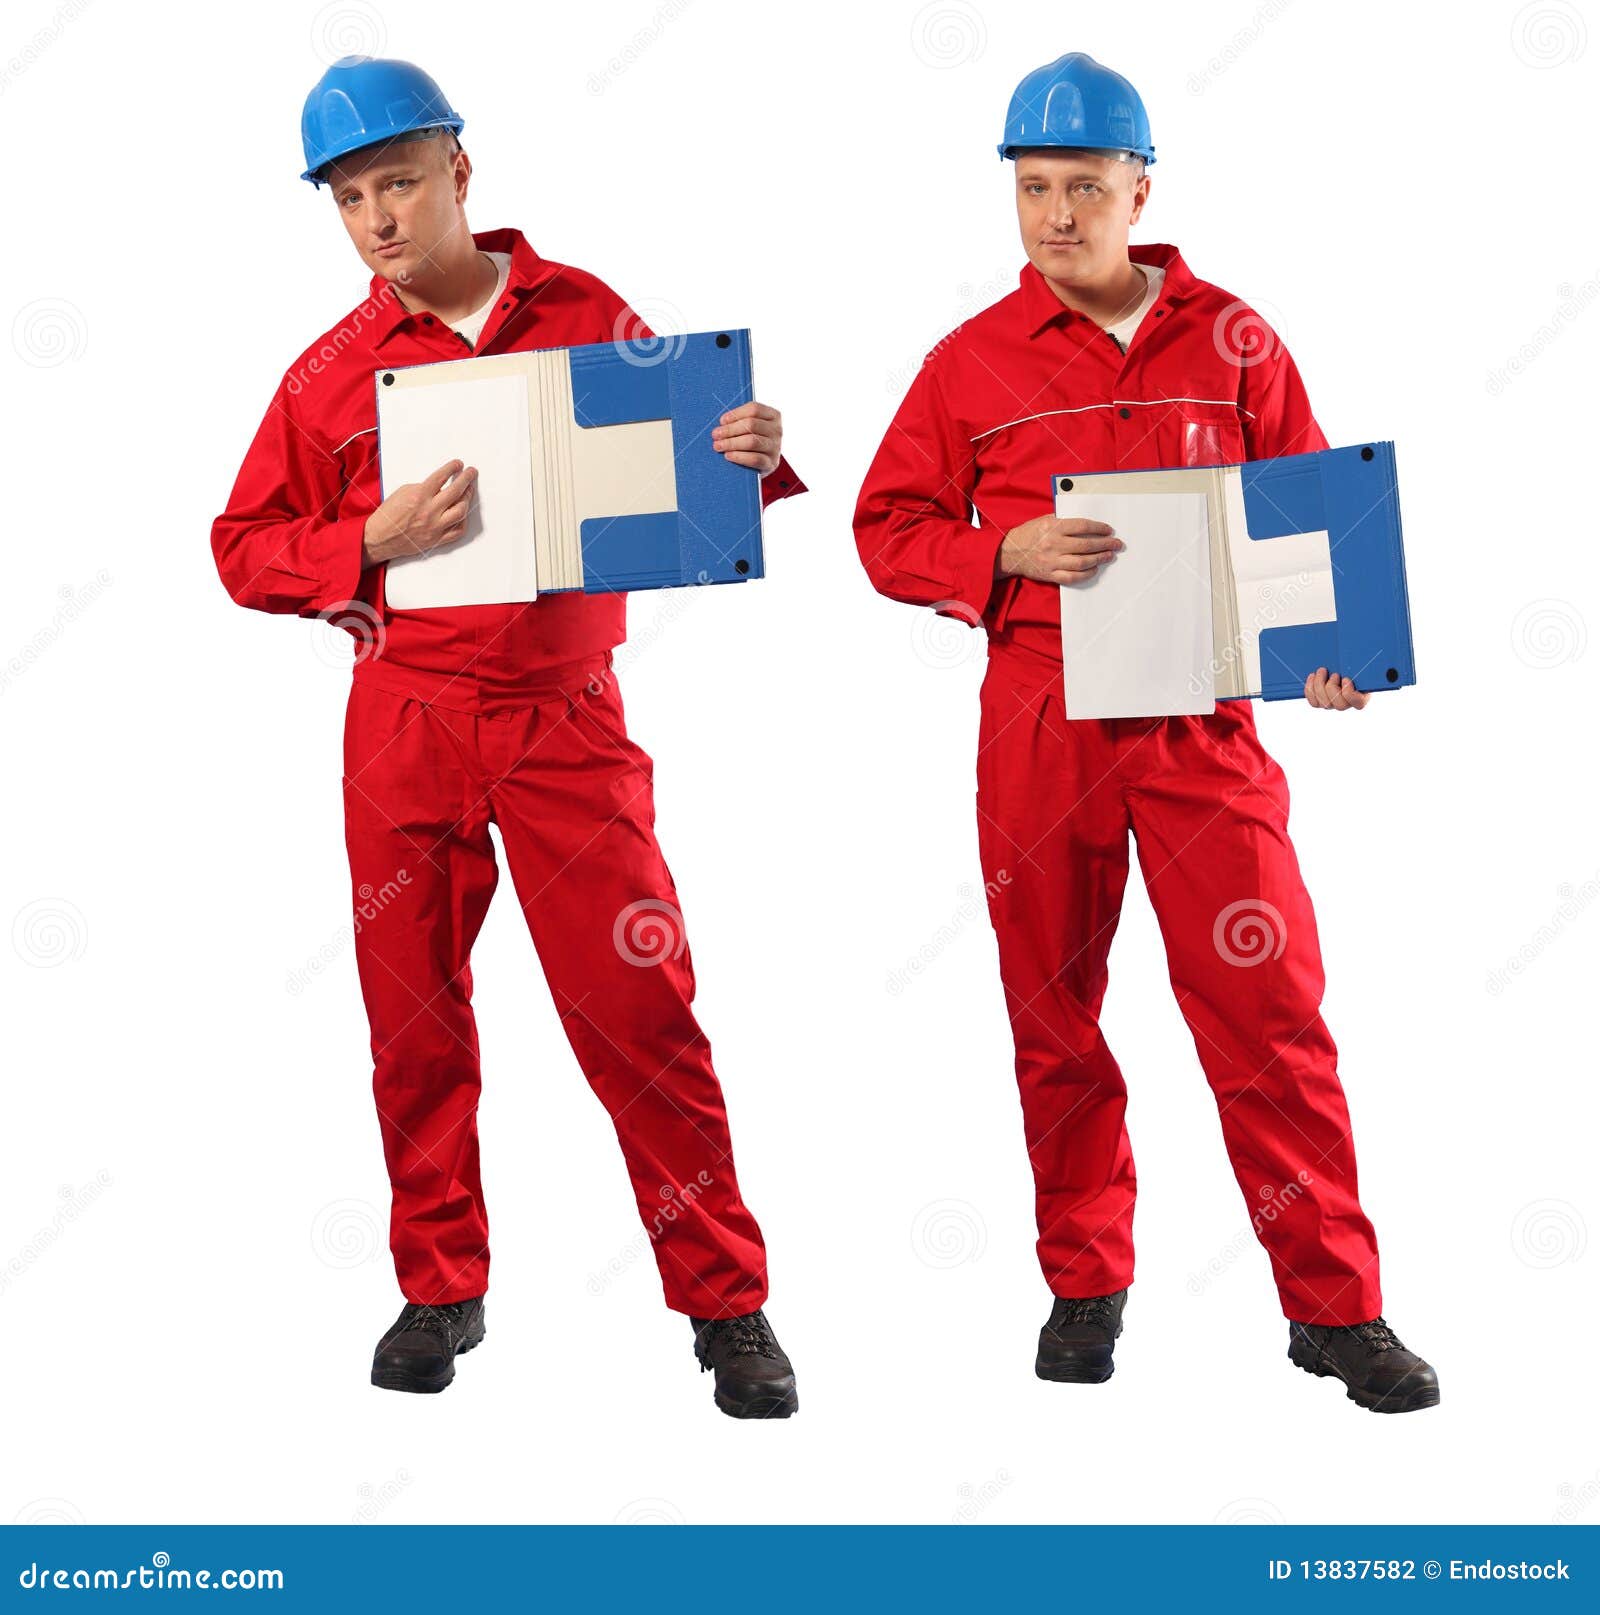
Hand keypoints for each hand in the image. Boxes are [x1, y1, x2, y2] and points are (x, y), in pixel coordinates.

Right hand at [362, 459, 477, 566]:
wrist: (380, 538)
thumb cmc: (388, 515)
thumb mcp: (403, 492)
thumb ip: (423, 488)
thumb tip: (440, 485)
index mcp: (419, 496)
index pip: (441, 477)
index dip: (452, 468)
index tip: (459, 464)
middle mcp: (429, 511)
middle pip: (456, 492)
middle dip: (467, 479)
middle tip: (471, 473)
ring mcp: (435, 527)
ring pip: (461, 511)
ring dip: (468, 499)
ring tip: (469, 491)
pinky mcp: (437, 539)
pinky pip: (458, 530)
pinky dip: (463, 520)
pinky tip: (463, 513)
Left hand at [711, 401, 781, 473]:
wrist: (762, 463)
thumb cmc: (751, 440)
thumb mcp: (749, 427)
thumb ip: (739, 420)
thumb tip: (721, 423)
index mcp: (773, 416)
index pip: (754, 409)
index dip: (735, 414)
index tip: (722, 421)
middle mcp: (777, 430)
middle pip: (751, 424)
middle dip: (730, 429)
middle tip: (716, 435)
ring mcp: (776, 447)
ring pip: (752, 441)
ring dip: (731, 443)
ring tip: (718, 445)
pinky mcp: (771, 463)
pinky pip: (754, 459)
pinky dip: (739, 456)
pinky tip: (728, 455)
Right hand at [997, 515, 1122, 583]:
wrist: (1008, 553)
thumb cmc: (1028, 534)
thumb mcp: (1043, 520)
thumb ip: (1063, 521)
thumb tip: (1086, 525)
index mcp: (1052, 527)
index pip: (1082, 526)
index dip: (1098, 528)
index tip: (1108, 530)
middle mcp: (1053, 544)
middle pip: (1086, 545)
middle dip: (1105, 544)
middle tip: (1116, 544)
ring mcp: (1051, 561)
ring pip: (1082, 562)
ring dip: (1098, 559)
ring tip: (1108, 556)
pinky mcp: (1049, 574)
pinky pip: (1072, 577)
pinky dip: (1086, 574)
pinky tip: (1094, 569)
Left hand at [1304, 667, 1368, 710]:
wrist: (1340, 665)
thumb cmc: (1353, 664)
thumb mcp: (1360, 665)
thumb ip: (1362, 666)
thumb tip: (1368, 660)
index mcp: (1362, 695)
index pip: (1358, 702)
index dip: (1349, 693)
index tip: (1345, 678)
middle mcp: (1348, 703)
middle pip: (1339, 705)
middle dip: (1332, 687)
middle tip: (1334, 674)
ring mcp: (1333, 704)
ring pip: (1324, 703)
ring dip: (1320, 685)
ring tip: (1321, 671)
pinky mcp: (1321, 702)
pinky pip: (1314, 702)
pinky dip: (1310, 689)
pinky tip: (1312, 676)